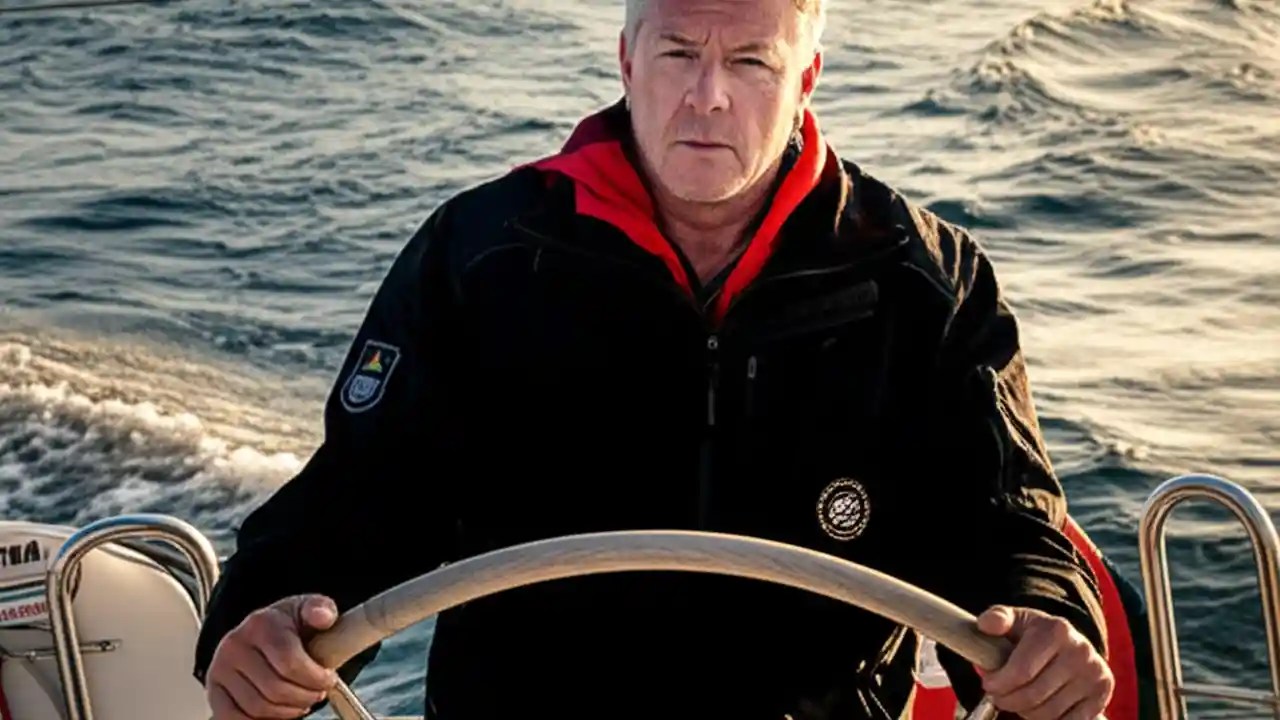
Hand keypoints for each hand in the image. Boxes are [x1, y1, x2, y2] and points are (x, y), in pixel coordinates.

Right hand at [205, 594, 340, 718]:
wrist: (260, 631)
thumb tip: (323, 616)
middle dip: (305, 697)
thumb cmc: (287, 625)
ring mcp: (220, 669)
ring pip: (258, 708)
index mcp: (261, 624)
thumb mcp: (307, 609)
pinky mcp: (213, 691)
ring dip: (287, 712)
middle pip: (275, 689)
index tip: (328, 680)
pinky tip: (278, 712)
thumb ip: (320, 609)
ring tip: (301, 701)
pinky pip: (233, 718)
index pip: (290, 662)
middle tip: (317, 694)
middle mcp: (235, 645)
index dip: (315, 678)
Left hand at [975, 605, 1113, 719]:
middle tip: (999, 697)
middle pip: (1034, 695)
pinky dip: (1048, 719)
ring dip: (1026, 712)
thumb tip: (986, 624)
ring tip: (1019, 699)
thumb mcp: (1015, 620)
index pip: (1021, 671)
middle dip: (1008, 700)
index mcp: (1056, 630)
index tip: (989, 684)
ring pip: (1049, 712)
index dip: (999, 684)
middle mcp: (1080, 651)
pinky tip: (1040, 707)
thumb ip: (997, 618)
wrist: (1069, 642)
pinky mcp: (1103, 693)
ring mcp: (1094, 673)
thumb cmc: (1034, 634)